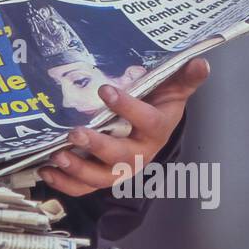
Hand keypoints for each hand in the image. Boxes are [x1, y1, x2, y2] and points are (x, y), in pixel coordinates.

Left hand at [38, 57, 210, 196]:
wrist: (152, 130)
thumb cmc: (158, 105)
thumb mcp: (173, 90)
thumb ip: (184, 77)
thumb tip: (202, 62)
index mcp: (157, 129)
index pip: (146, 120)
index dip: (128, 107)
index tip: (106, 89)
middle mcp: (139, 153)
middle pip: (121, 156)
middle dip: (98, 146)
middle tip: (75, 133)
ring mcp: (120, 169)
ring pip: (101, 177)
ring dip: (78, 169)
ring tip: (57, 156)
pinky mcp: (103, 177)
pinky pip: (84, 187)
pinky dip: (65, 183)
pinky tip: (47, 171)